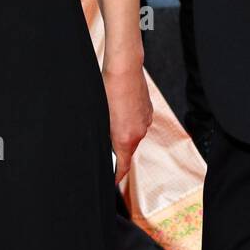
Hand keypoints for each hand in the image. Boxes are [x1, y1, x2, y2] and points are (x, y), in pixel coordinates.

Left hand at [102, 61, 152, 184]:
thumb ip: (105, 137)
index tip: (111, 180)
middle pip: (127, 149)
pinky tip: (120, 110)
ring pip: (133, 134)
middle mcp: (139, 132)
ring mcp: (145, 120)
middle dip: (117, 149)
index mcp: (126, 138)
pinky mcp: (148, 110)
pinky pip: (138, 122)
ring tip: (111, 120)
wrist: (124, 68)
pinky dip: (129, 121)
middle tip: (104, 143)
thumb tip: (106, 147)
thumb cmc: (108, 90)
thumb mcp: (101, 117)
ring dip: (123, 132)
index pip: (123, 167)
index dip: (116, 176)